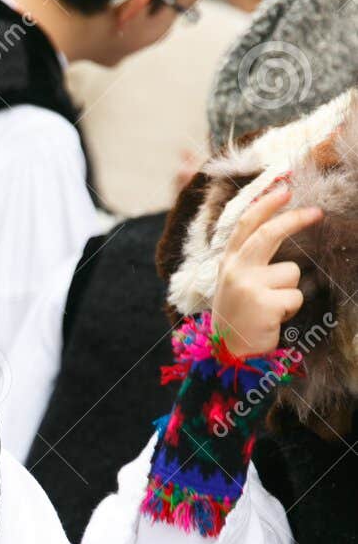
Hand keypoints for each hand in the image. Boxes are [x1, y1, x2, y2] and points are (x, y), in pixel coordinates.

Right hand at [211, 182, 321, 356]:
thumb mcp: (232, 284)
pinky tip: (274, 320)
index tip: (285, 189)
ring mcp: (248, 286)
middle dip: (294, 219)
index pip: (246, 225)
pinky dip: (290, 309)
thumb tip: (273, 230)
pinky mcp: (264, 303)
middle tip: (316, 212)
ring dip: (289, 290)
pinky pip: (295, 296)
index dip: (266, 204)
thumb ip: (247, 260)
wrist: (227, 354)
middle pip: (268, 234)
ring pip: (291, 272)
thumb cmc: (235, 318)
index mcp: (228, 263)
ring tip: (272, 307)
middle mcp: (235, 271)